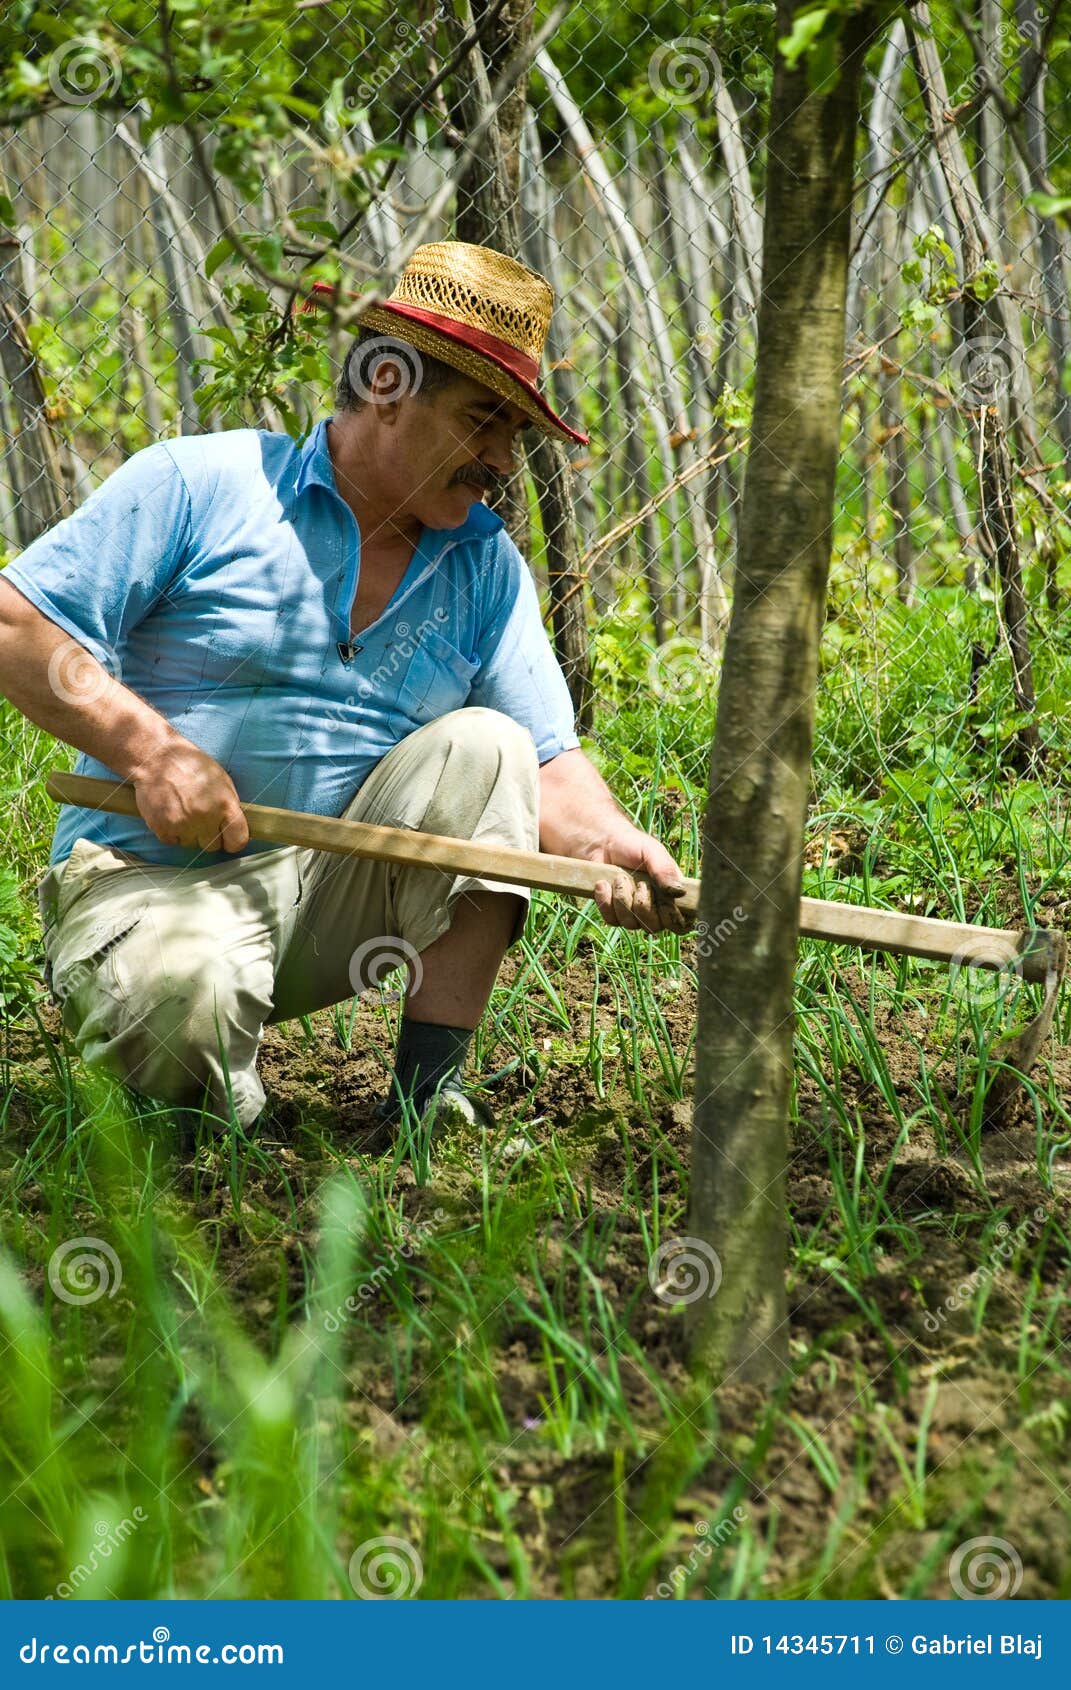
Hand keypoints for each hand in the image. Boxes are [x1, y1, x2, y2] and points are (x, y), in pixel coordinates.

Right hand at [129, 739, 248, 852]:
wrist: (156, 757)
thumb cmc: (190, 764)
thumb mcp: (221, 779)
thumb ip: (229, 804)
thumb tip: (233, 825)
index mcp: (225, 805)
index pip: (238, 841)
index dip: (233, 842)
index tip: (227, 839)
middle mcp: (206, 818)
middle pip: (213, 846)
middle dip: (208, 836)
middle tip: (199, 818)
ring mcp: (184, 825)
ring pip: (191, 844)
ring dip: (188, 833)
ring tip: (181, 810)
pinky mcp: (163, 829)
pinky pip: (172, 841)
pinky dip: (170, 831)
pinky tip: (169, 812)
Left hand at [588, 827, 690, 932]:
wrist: (601, 843)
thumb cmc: (631, 845)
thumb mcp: (652, 852)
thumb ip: (665, 870)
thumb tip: (680, 893)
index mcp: (671, 894)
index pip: (680, 922)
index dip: (673, 919)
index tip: (663, 905)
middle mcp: (654, 908)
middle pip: (653, 927)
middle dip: (642, 904)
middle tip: (639, 883)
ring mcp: (633, 913)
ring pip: (630, 923)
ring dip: (622, 898)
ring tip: (619, 878)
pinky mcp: (613, 913)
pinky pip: (611, 919)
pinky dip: (605, 901)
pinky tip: (603, 884)